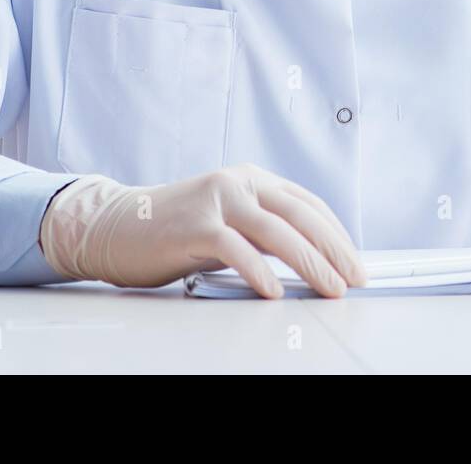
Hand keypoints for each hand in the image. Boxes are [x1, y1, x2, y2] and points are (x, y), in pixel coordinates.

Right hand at [39, 163, 367, 297]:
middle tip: (354, 279)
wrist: (116, 226)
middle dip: (333, 250)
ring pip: (276, 231)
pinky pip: (236, 249)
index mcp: (250, 179)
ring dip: (309, 263)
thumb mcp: (227, 223)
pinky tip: (275, 292)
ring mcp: (216, 200)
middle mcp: (237, 182)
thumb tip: (308, 260)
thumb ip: (262, 232)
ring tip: (329, 288)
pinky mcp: (195, 225)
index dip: (336, 234)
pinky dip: (259, 272)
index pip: (307, 203)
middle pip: (300, 215)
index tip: (354, 262)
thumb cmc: (173, 230)